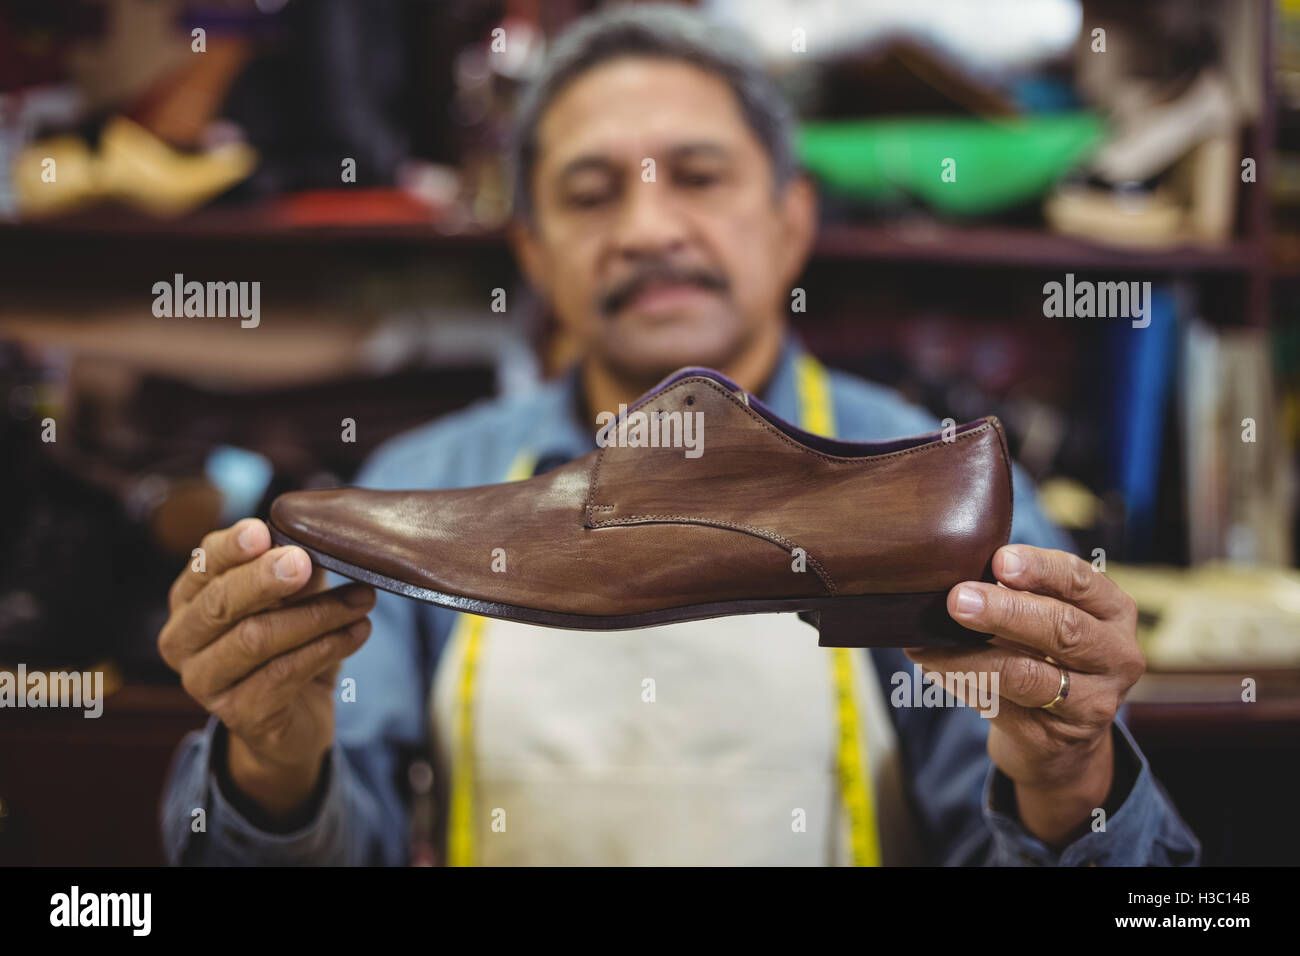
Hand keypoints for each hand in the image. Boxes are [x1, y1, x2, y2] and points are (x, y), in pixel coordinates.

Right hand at [157, 518, 374, 816]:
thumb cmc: (290, 643)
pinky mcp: (239, 714)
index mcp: (190, 599)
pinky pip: (282, 674)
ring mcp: (205, 682)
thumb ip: (295, 567)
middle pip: (220, 603)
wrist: (297, 717)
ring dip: (316, 614)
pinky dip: (326, 647)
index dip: (231, 548)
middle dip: (264, 579)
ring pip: (256, 639)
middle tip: (306, 563)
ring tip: (362, 598)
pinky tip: (358, 631)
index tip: (262, 531)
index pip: (203, 565)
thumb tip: (315, 537)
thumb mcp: (294, 597)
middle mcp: (183, 640)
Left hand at [904, 545, 1144, 846]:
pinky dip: (962, 683)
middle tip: (958, 600)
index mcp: (1114, 613)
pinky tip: (933, 668)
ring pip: (1026, 676)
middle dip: (1005, 611)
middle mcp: (1115, 657)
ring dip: (969, 656)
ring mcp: (1092, 704)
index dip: (1040, 569)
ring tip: (927, 644)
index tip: (999, 561)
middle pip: (1063, 629)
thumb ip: (1021, 594)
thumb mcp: (1050, 618)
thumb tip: (956, 573)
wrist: (1063, 739)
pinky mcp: (1056, 738)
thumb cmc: (1046, 656)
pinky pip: (1001, 708)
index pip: (1082, 581)